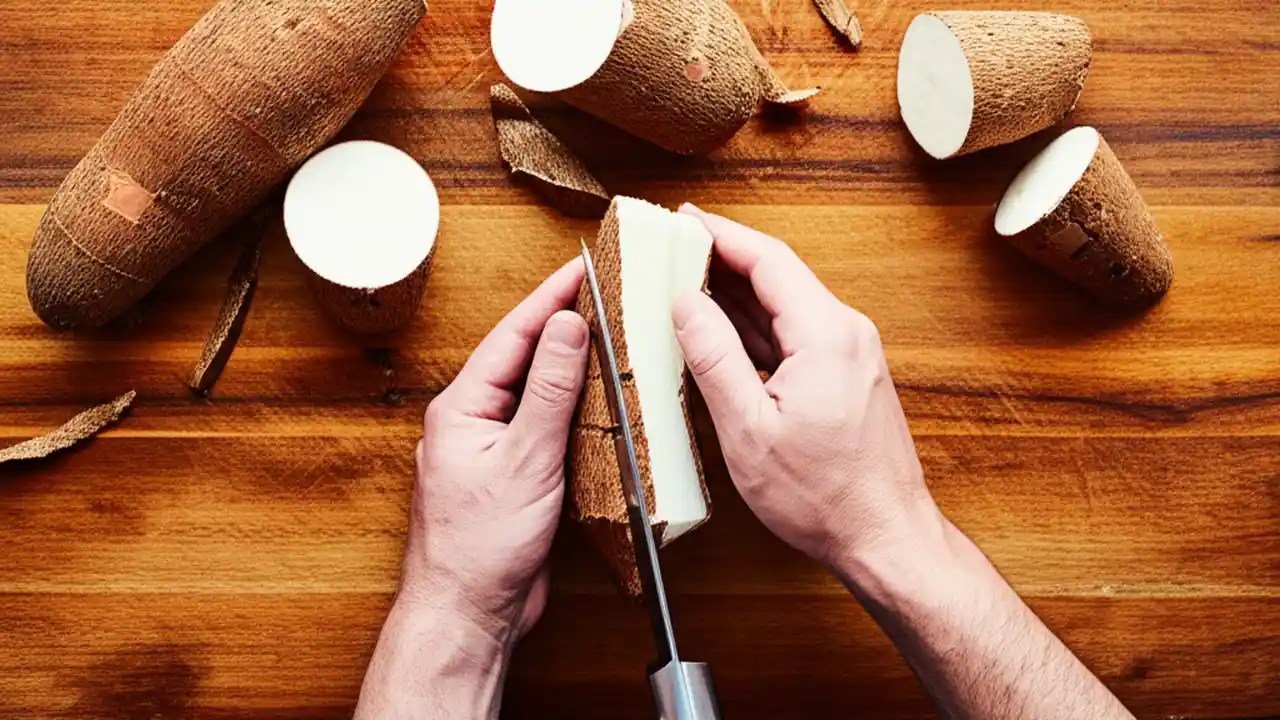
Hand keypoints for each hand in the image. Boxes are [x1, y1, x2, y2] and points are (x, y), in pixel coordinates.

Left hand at [400, 258, 588, 640]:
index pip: (512, 335)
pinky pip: (545, 430)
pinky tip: (600, 406)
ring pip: (536, 395)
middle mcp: (473, 423)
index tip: (582, 268)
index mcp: (461, 407)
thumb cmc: (479, 546)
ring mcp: (492, 451)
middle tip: (605, 295)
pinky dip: (574, 413)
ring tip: (610, 339)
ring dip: (571, 370)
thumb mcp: (524, 457)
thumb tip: (567, 327)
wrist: (469, 614)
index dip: (550, 298)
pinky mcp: (514, 479)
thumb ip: (548, 389)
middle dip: (563, 326)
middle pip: (524, 359)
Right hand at [671, 205, 943, 578]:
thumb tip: (683, 302)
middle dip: (722, 257)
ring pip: (786, 304)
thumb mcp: (748, 431)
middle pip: (777, 274)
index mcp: (825, 336)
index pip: (767, 259)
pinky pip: (796, 333)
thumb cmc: (823, 497)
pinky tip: (722, 331)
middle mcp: (846, 333)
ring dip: (737, 293)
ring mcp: (852, 354)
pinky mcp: (848, 375)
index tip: (680, 219)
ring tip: (684, 282)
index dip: (719, 233)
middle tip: (672, 247)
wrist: (887, 539)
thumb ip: (713, 359)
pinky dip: (755, 327)